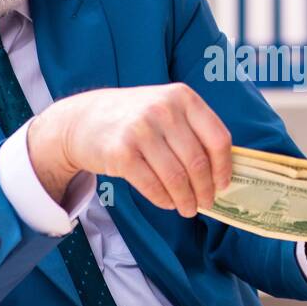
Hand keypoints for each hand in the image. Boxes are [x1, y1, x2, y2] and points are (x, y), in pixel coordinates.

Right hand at [27, 83, 231, 217]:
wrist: (83, 119)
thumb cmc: (134, 118)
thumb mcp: (166, 107)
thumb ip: (194, 130)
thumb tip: (222, 172)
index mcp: (182, 97)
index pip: (217, 139)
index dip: (223, 168)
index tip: (223, 184)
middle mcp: (163, 109)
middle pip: (198, 162)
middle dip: (205, 190)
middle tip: (206, 203)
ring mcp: (140, 130)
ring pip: (177, 178)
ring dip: (186, 200)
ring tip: (188, 209)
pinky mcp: (121, 153)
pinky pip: (153, 186)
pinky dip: (165, 200)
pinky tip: (168, 203)